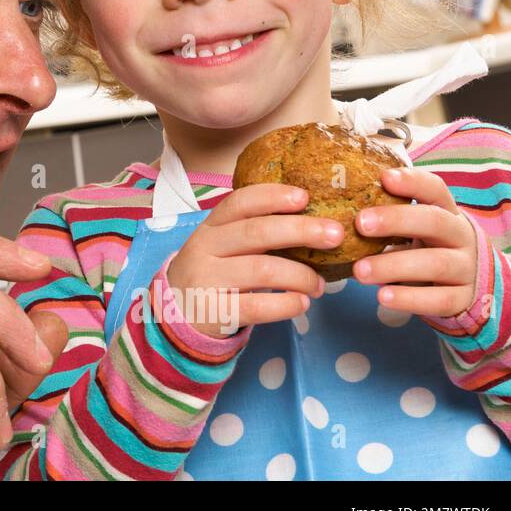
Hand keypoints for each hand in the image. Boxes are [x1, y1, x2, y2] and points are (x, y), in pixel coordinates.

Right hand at [165, 184, 333, 337]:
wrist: (175, 314)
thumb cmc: (213, 274)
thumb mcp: (222, 247)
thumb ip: (253, 233)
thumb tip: (314, 222)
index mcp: (210, 227)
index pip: (239, 202)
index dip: (272, 196)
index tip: (305, 197)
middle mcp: (204, 249)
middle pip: (256, 232)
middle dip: (301, 230)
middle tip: (335, 235)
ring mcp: (206, 280)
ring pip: (262, 270)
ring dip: (301, 275)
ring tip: (319, 284)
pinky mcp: (213, 312)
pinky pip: (257, 306)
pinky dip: (286, 304)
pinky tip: (301, 303)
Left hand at [352, 167, 478, 316]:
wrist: (467, 285)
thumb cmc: (425, 247)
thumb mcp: (413, 228)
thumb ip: (385, 217)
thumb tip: (333, 211)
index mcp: (445, 212)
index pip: (435, 189)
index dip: (412, 182)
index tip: (384, 178)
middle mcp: (459, 236)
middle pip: (434, 221)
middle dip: (397, 220)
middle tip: (361, 223)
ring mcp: (465, 268)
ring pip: (435, 263)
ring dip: (393, 265)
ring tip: (359, 271)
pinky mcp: (463, 298)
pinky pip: (440, 299)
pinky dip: (410, 299)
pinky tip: (383, 297)